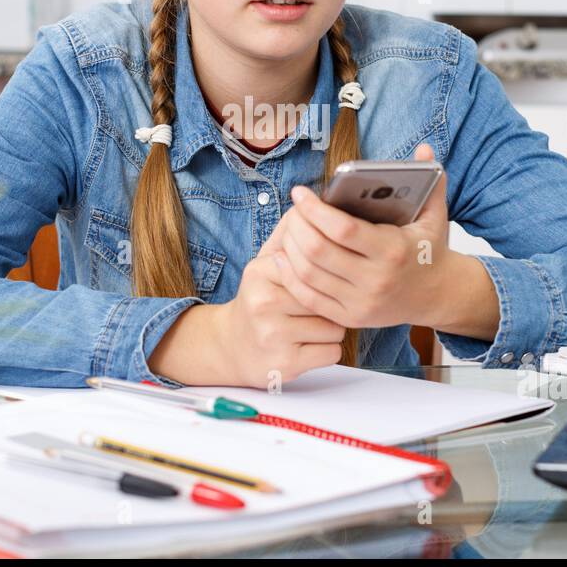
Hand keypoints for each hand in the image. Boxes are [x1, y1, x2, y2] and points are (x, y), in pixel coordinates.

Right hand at [149, 249, 346, 387]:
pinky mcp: (286, 364)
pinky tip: (309, 345)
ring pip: (335, 326)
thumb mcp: (266, 265)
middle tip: (316, 306)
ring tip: (310, 326)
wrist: (231, 347)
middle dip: (330, 301)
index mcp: (260, 272)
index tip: (320, 276)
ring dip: (331, 328)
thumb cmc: (260, 301)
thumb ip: (287, 234)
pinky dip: (327, 350)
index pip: (314, 264)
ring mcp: (274, 336)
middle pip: (327, 295)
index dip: (325, 272)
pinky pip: (332, 352)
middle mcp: (264, 303)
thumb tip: (309, 202)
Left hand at [268, 143, 457, 329]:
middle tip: (292, 209)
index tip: (299, 192)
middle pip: (318, 251)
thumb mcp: (434, 215)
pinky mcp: (350, 318)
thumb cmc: (429, 250)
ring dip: (290, 248)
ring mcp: (361, 303)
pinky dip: (290, 276)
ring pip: (308, 274)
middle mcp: (376, 280)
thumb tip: (424, 149)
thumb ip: (430, 180)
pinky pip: (308, 298)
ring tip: (288, 228)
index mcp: (393, 250)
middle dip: (297, 225)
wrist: (437, 296)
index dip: (314, 209)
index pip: (342, 229)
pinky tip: (283, 257)